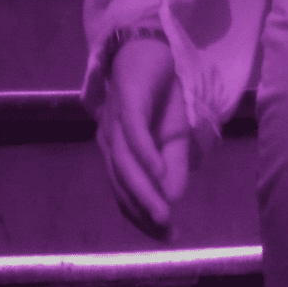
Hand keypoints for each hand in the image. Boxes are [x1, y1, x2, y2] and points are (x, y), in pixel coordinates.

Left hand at [97, 38, 190, 240]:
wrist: (153, 50)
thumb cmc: (162, 96)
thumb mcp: (176, 136)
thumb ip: (174, 167)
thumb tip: (172, 199)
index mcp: (119, 154)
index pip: (126, 192)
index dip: (145, 216)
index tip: (169, 236)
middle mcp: (111, 141)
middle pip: (123, 182)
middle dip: (144, 210)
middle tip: (167, 232)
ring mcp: (116, 121)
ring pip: (126, 163)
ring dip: (143, 191)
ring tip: (164, 213)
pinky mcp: (128, 100)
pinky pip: (133, 130)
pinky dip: (144, 153)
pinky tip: (157, 171)